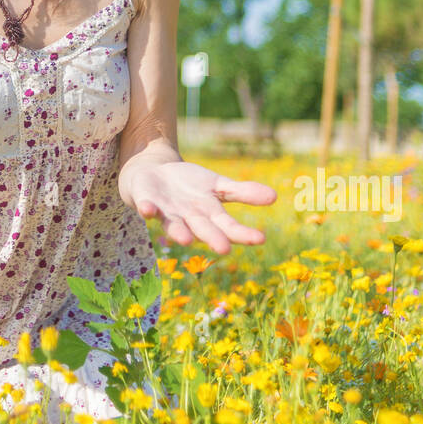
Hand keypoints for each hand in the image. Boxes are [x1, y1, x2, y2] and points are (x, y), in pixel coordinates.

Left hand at [126, 160, 275, 253]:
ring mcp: (167, 212)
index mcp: (209, 214)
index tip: (260, 239)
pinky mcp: (146, 201)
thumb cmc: (188, 185)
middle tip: (225, 249)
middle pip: (203, 229)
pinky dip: (147, 209)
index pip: (228, 226)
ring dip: (179, 232)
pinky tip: (147, 210)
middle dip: (212, 238)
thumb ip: (243, 192)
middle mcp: (189, 218)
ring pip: (174, 224)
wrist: (152, 174)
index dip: (242, 233)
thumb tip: (275, 196)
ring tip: (185, 239)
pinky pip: (146, 206)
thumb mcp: (217, 185)